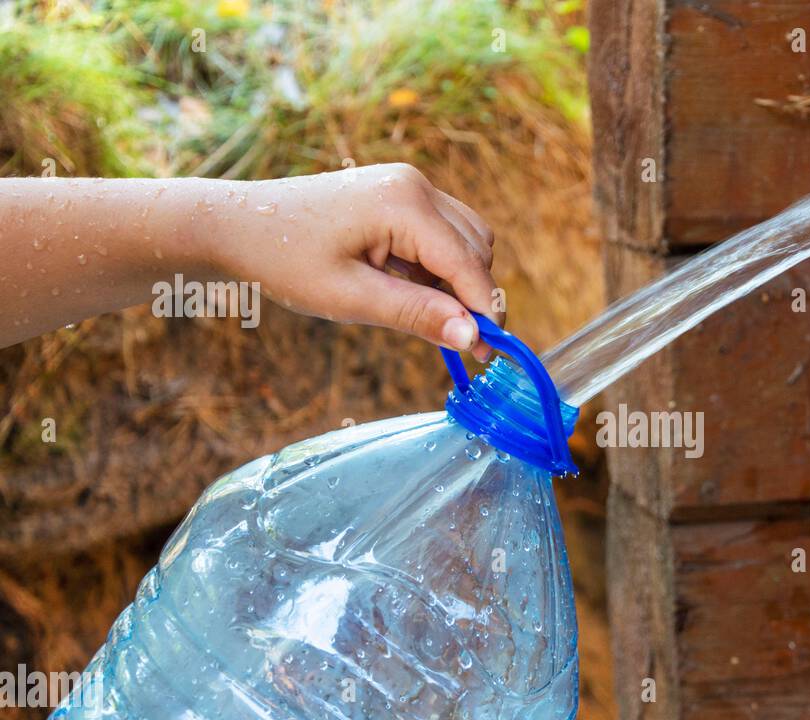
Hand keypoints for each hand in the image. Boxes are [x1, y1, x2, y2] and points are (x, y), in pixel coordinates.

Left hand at [202, 164, 499, 359]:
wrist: (235, 224)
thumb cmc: (282, 260)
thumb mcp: (349, 298)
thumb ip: (416, 315)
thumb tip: (473, 337)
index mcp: (404, 203)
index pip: (468, 264)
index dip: (484, 312)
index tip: (486, 356)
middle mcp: (414, 185)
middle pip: (476, 249)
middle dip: (472, 296)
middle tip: (454, 343)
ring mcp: (408, 185)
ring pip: (466, 239)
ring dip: (456, 281)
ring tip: (417, 311)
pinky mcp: (399, 193)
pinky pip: (442, 233)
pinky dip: (437, 267)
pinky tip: (404, 287)